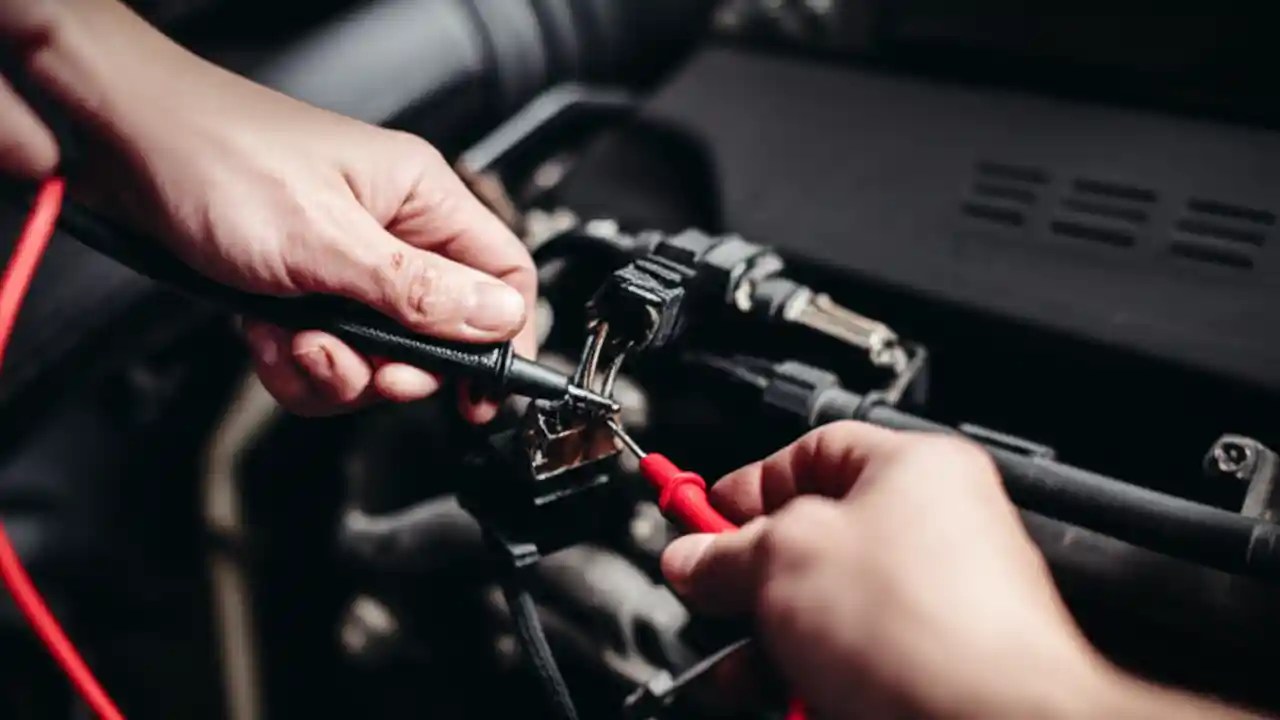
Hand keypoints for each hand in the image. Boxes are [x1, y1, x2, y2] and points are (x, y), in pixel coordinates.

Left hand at [8, 0, 535, 419]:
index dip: (503, 340)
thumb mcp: (327, 241)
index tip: (480, 395)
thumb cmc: (221, 161)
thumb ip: (418, 291)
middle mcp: (392, 234)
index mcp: (421, 201)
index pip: (503, 276)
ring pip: (376, 356)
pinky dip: (293, 362)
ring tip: (291, 337)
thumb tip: (502, 320)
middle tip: (362, 366)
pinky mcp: (305, 293)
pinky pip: (326, 357)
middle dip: (393, 367)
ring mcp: (347, 267)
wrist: (123, 151)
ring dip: (333, 368)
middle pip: (438, 335)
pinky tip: (264, 333)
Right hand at [661, 422, 1111, 719]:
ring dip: (773, 639)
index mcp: (915, 468)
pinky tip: (787, 694)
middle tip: (716, 596)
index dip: (748, 486)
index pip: (812, 452)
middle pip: (815, 539)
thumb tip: (693, 558)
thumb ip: (726, 551)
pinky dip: (813, 674)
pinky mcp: (938, 664)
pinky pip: (857, 658)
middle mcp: (938, 527)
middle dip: (753, 578)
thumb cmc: (923, 629)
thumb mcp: (784, 560)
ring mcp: (943, 601)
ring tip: (743, 667)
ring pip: (830, 609)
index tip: (700, 520)